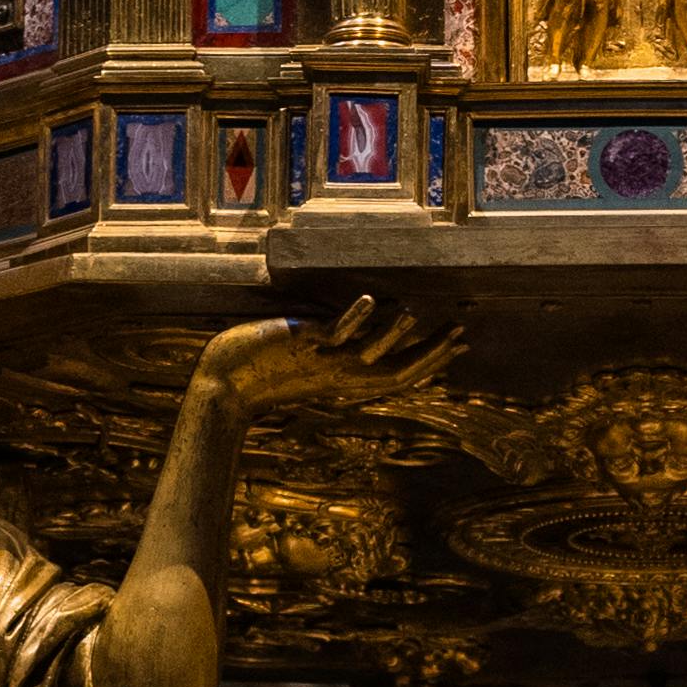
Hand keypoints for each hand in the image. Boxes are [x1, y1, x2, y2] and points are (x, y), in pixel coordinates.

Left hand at [192, 297, 463, 419]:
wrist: (225, 387)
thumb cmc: (264, 371)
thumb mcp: (309, 364)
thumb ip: (335, 355)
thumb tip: (357, 344)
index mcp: (347, 380)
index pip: (400, 375)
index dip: (433, 361)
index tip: (461, 344)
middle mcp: (340, 375)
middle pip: (395, 370)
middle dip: (429, 352)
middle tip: (459, 331)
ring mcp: (321, 362)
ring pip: (366, 353)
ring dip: (392, 335)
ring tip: (417, 314)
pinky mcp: (300, 345)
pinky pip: (331, 333)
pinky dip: (351, 318)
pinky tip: (369, 300)